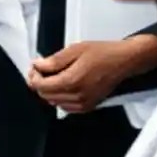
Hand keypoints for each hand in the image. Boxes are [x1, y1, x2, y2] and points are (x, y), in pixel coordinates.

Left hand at [28, 35, 156, 111]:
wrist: (123, 61)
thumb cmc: (103, 53)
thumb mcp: (75, 49)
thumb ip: (54, 60)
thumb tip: (38, 65)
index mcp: (72, 81)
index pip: (41, 86)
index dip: (33, 76)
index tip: (34, 67)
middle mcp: (77, 96)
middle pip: (46, 95)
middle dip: (39, 82)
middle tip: (40, 70)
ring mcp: (83, 103)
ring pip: (54, 102)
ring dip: (49, 90)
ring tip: (51, 76)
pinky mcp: (88, 106)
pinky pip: (65, 106)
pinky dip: (59, 97)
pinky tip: (62, 85)